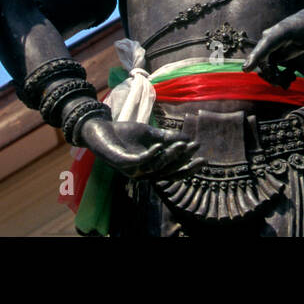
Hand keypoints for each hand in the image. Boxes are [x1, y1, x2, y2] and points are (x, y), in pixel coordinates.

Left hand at [79, 118, 200, 179]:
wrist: (100, 130)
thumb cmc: (124, 134)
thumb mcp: (150, 134)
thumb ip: (167, 138)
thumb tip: (188, 139)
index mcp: (150, 168)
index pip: (173, 171)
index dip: (188, 167)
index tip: (203, 158)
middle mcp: (143, 173)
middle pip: (167, 172)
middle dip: (183, 162)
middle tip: (195, 150)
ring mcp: (131, 170)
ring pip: (155, 167)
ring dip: (169, 156)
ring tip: (182, 145)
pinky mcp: (121, 163)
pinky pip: (138, 162)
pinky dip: (149, 155)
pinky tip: (158, 146)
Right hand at [242, 5, 303, 77]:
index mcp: (283, 30)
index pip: (267, 43)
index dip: (256, 56)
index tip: (246, 69)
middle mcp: (273, 35)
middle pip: (263, 56)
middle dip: (270, 73)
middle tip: (285, 84)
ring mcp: (272, 43)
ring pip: (265, 62)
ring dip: (273, 75)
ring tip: (288, 83)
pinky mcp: (274, 49)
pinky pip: (269, 64)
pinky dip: (276, 73)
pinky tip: (288, 78)